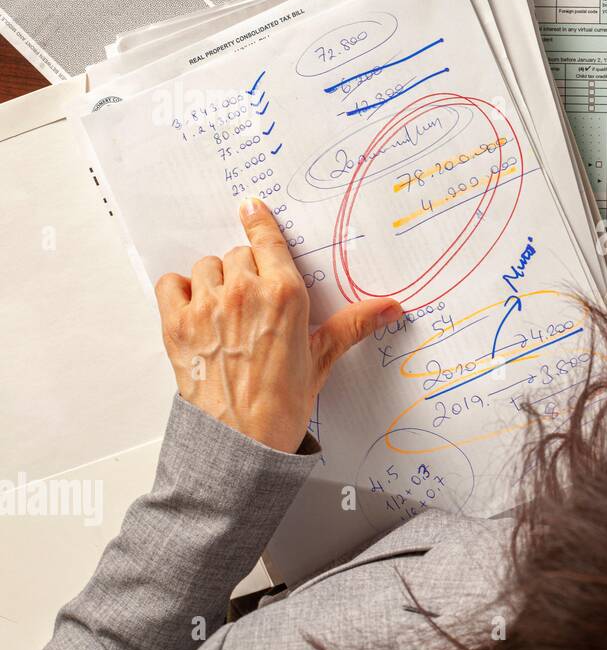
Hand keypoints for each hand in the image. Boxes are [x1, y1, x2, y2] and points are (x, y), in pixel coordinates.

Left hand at [154, 198, 401, 452]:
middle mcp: (244, 292)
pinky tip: (197, 310)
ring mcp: (206, 306)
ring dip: (216, 280)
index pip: (267, 239)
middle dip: (247, 271)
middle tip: (254, 301)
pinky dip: (181, 290)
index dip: (259, 221)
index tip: (252, 207)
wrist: (241, 442)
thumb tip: (393, 307)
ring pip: (207, 266)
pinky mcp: (175, 324)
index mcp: (284, 295)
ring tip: (227, 309)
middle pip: (238, 254)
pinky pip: (171, 283)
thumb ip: (354, 324)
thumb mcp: (323, 358)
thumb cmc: (283, 403)